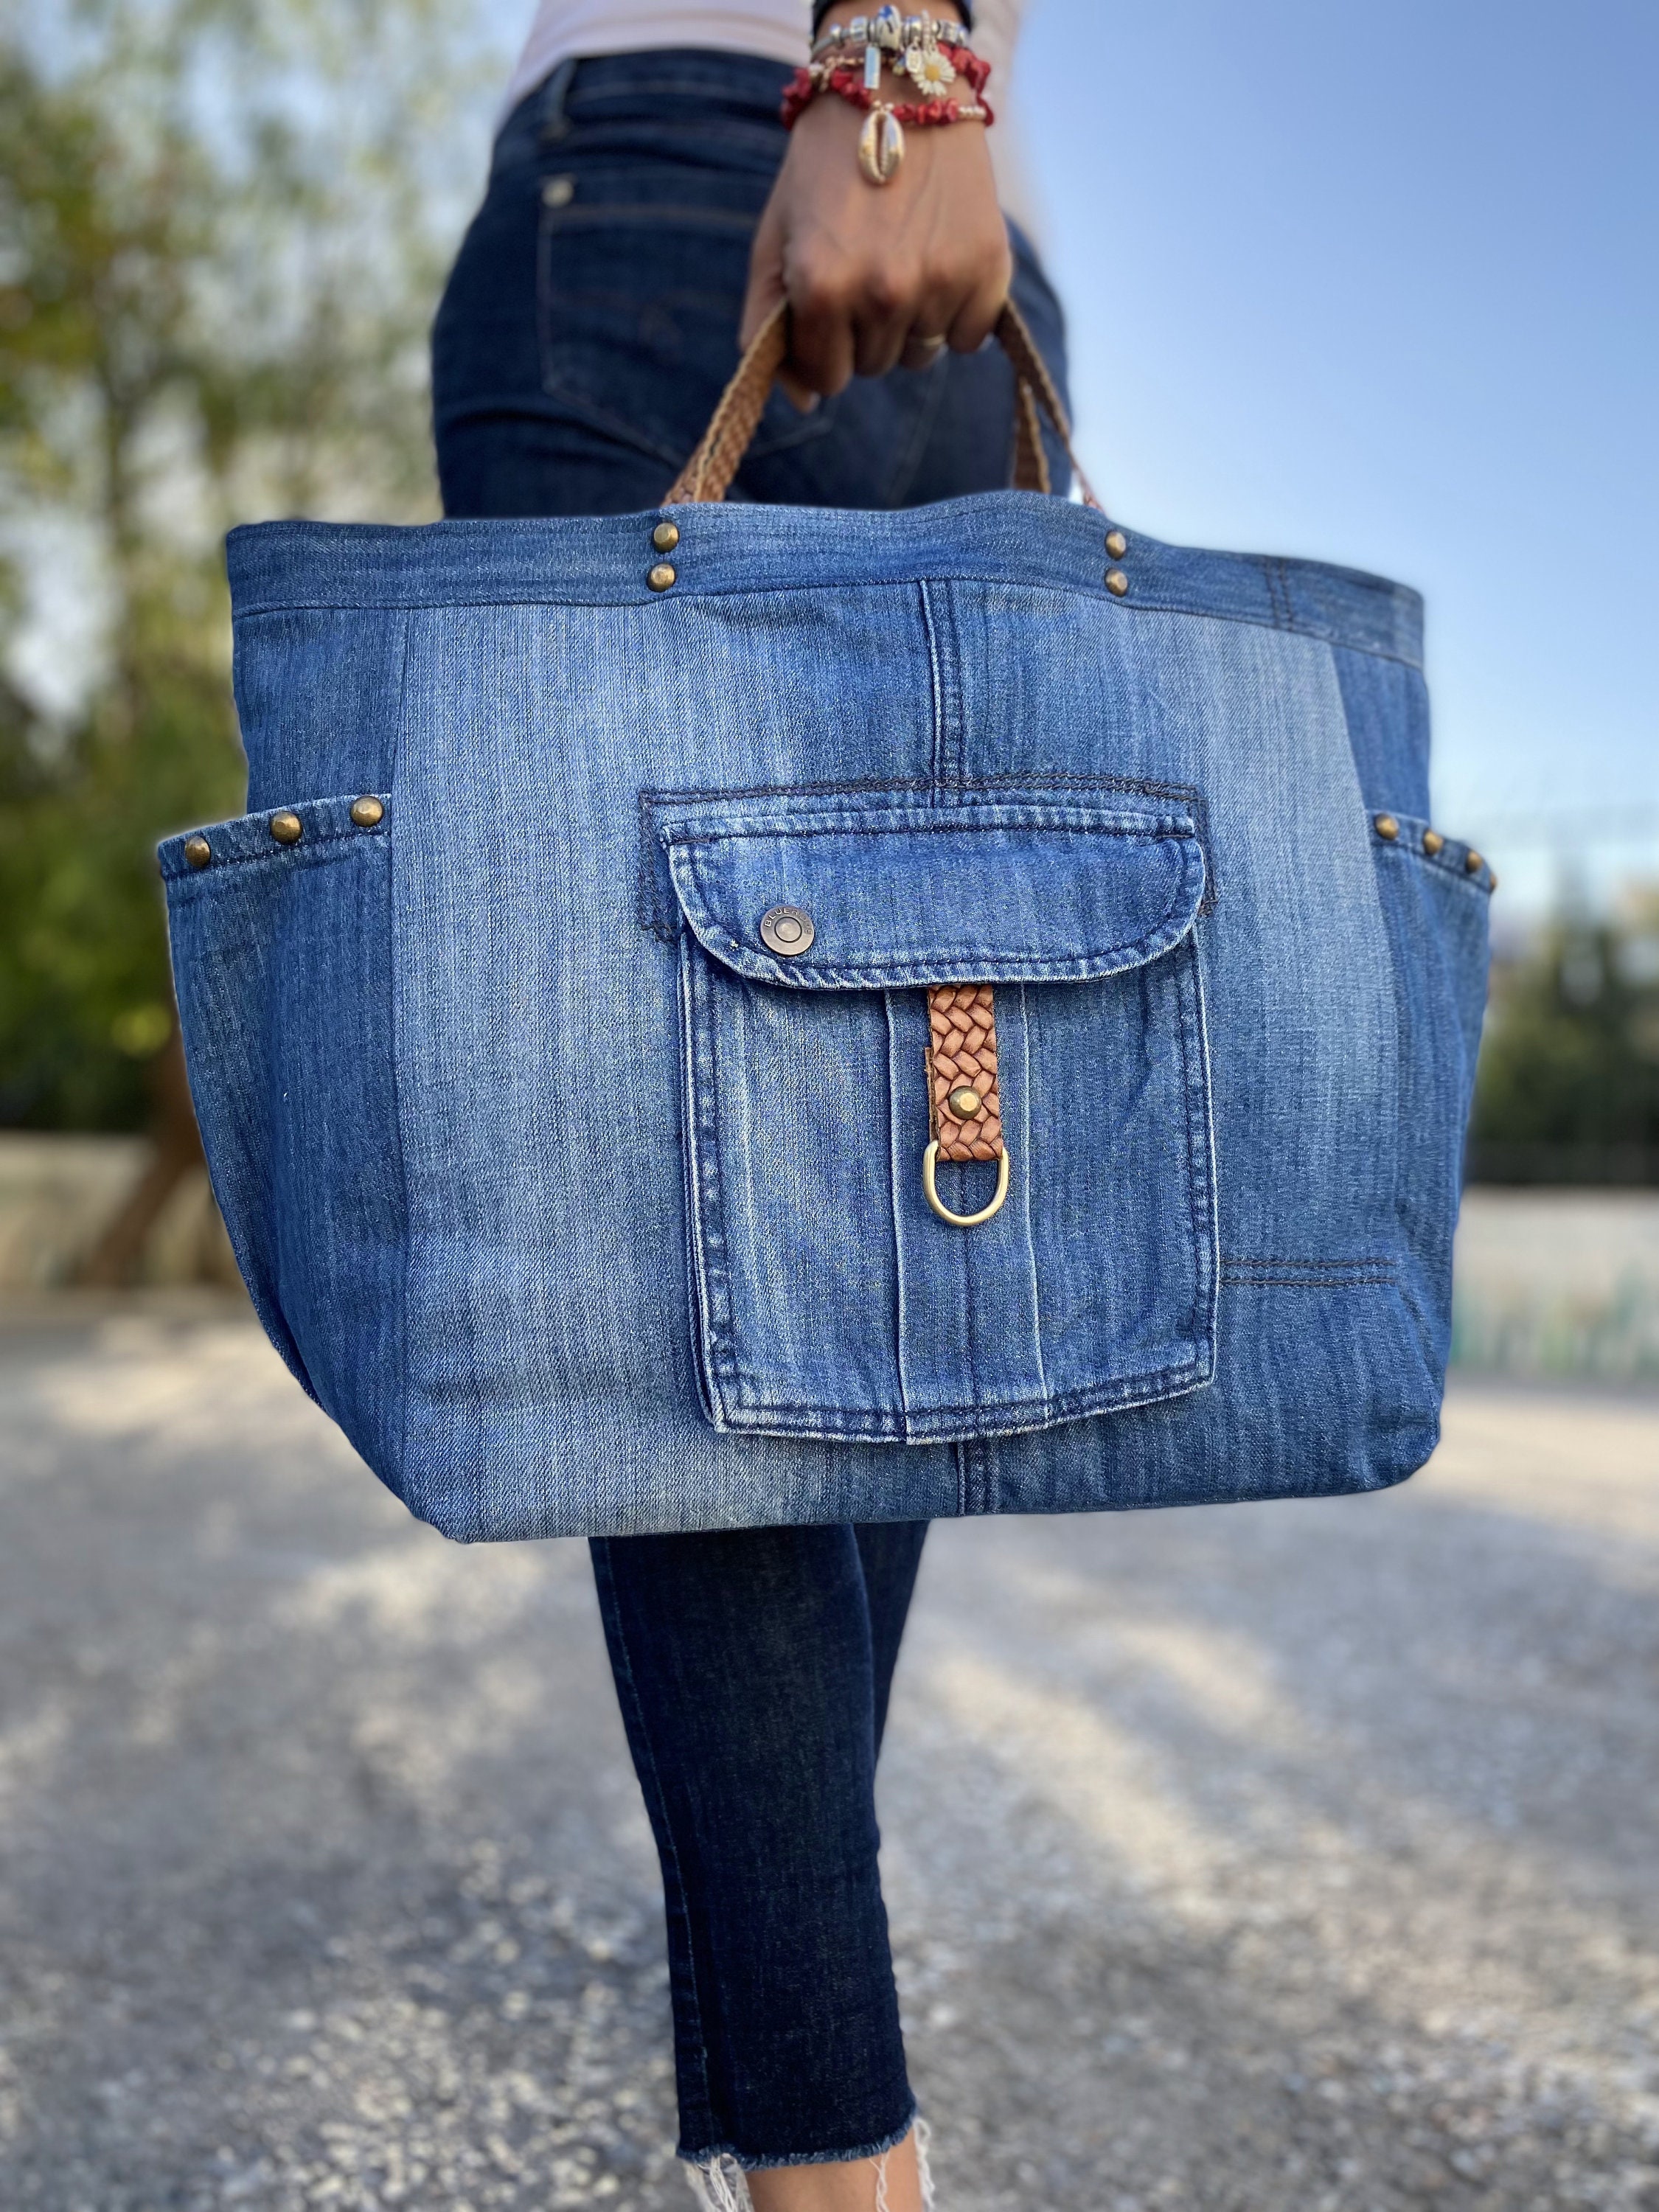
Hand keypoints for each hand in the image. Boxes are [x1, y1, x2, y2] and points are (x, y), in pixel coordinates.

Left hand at [739, 31, 1011, 406]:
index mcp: (822, 287)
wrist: (897, 89)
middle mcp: (883, 291)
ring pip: (920, 355)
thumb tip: (805, 401)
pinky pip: (967, 337)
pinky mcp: (987, 269)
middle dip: (866, 330)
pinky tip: (941, 257)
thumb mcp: (774, 240)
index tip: (830, 304)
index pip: (827, 379)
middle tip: (868, 261)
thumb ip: (767, 327)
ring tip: (904, 254)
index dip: (825, 347)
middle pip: (875, 367)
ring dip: (911, 322)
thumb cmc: (824, 170)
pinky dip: (957, 311)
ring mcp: (939, 282)